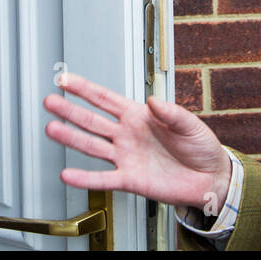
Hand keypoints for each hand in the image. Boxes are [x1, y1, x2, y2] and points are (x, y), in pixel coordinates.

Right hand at [43, 72, 232, 213]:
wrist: (210, 179)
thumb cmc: (201, 147)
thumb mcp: (190, 124)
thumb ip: (171, 112)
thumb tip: (153, 101)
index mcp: (139, 116)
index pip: (106, 99)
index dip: (85, 88)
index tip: (65, 79)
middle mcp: (127, 135)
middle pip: (92, 120)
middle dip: (70, 110)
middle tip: (50, 101)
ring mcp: (126, 157)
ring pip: (92, 146)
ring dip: (71, 138)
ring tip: (51, 129)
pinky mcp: (130, 180)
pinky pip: (103, 179)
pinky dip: (85, 178)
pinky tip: (69, 174)